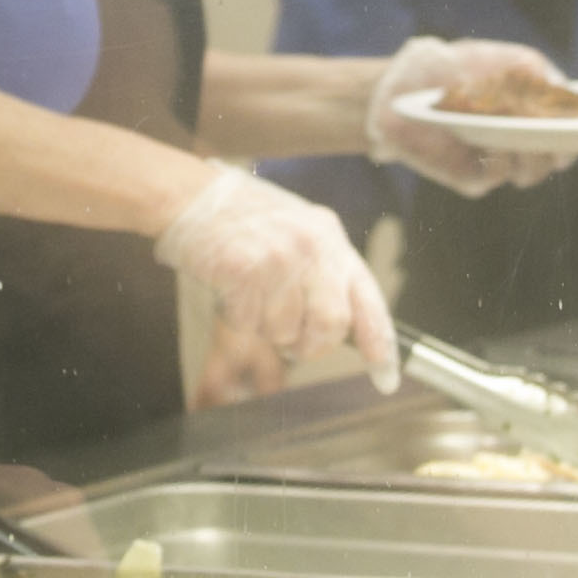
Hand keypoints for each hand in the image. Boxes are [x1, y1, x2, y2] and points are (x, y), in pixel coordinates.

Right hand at [152, 165, 398, 404]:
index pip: (368, 300)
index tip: (386, 380)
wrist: (191, 196)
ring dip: (264, 327)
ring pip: (284, 331)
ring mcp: (280, 257)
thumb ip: (324, 274)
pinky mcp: (246, 269)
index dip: (380, 346)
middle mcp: (313, 245)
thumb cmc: (244, 221)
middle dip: (310, 345)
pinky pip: (248, 323)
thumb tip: (341, 329)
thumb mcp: (298, 234)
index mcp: (331, 239)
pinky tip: (230, 287)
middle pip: (331, 325)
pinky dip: (236, 317)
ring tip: (250, 293)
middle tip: (291, 341)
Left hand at [366, 38, 571, 196]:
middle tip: (559, 133)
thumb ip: (537, 72)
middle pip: (560, 156)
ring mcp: (497, 161)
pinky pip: (497, 175)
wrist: (399, 85)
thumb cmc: (453, 66)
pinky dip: (501, 161)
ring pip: (533, 171)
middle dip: (564, 146)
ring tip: (522, 136)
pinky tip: (494, 144)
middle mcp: (521, 141)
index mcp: (533, 113)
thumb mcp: (502, 58)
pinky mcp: (470, 176)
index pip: (573, 128)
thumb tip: (567, 90)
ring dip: (533, 155)